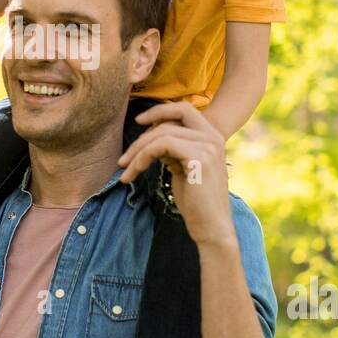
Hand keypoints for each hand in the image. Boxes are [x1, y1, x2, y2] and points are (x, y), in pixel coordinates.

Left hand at [116, 102, 235, 249]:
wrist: (212, 227)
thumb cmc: (196, 202)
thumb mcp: (183, 168)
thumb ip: (174, 150)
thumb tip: (153, 139)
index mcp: (212, 137)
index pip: (184, 109)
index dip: (160, 111)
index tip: (139, 122)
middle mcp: (213, 137)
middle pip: (172, 116)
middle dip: (143, 132)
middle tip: (124, 156)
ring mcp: (208, 146)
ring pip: (162, 133)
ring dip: (137, 151)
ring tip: (125, 170)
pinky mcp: (199, 158)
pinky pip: (161, 145)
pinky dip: (141, 157)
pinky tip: (134, 173)